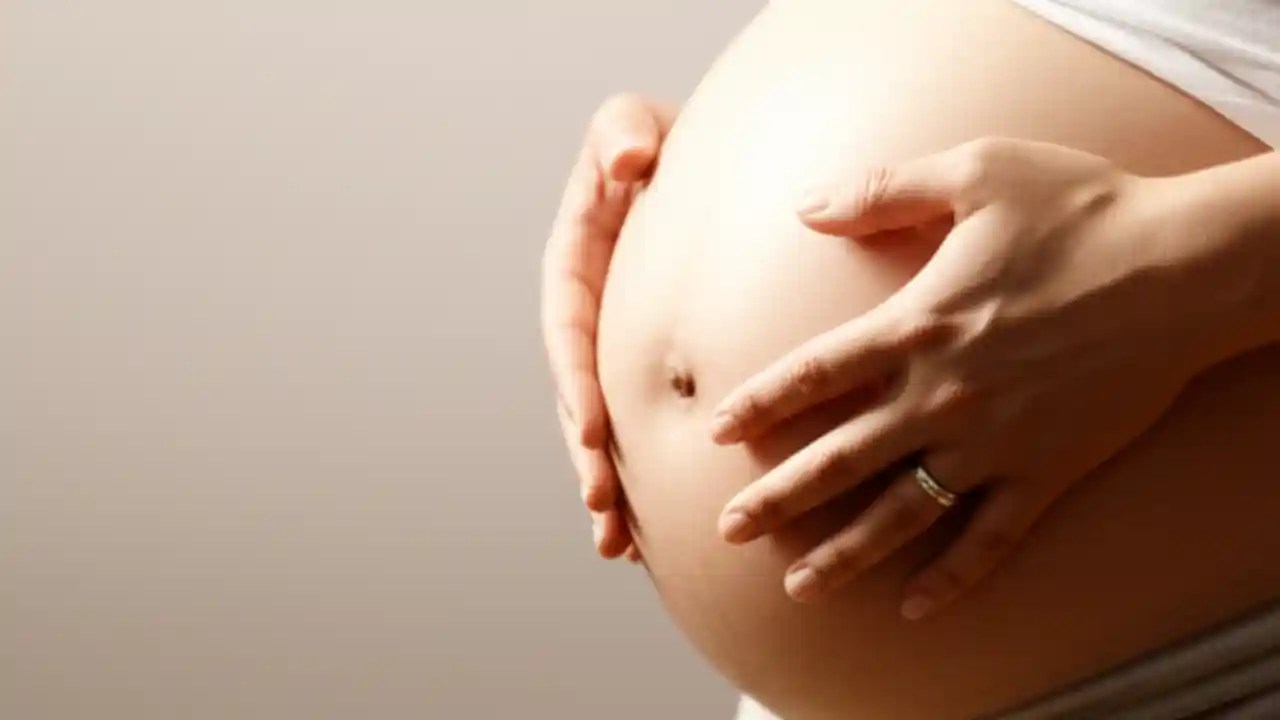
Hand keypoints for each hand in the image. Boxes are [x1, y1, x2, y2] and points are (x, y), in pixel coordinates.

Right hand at [542, 94, 676, 560]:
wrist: (686, 170)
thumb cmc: (657, 143)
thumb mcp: (633, 124)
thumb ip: (621, 133)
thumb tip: (626, 161)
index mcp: (574, 268)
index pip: (569, 329)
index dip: (577, 381)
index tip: (595, 429)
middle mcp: (586, 318)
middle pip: (578, 396)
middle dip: (587, 454)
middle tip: (603, 507)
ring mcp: (611, 349)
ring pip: (601, 428)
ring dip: (605, 486)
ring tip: (615, 544)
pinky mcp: (642, 369)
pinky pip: (637, 427)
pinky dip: (640, 480)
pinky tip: (647, 536)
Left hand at [708, 137, 1224, 615]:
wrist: (1186, 268)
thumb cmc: (1083, 211)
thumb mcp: (976, 171)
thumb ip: (882, 190)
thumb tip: (807, 207)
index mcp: (916, 325)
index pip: (812, 375)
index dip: (759, 405)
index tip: (717, 433)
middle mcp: (942, 394)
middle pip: (838, 458)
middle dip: (778, 498)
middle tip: (729, 531)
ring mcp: (993, 443)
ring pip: (900, 513)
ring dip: (844, 553)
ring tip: (798, 587)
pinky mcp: (1045, 472)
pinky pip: (988, 540)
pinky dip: (951, 577)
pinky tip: (915, 607)